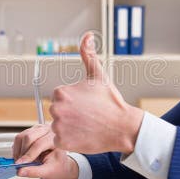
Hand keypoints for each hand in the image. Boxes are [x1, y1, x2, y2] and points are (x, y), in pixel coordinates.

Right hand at [13, 124, 78, 178]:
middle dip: (22, 152)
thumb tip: (20, 171)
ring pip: (21, 137)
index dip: (28, 155)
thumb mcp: (48, 172)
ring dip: (18, 151)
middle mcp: (46, 131)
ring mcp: (37, 130)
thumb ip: (34, 172)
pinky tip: (22, 157)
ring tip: (22, 161)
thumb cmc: (57, 166)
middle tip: (20, 164)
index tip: (20, 164)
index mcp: (55, 139)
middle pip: (28, 137)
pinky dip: (17, 149)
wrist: (58, 164)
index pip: (39, 144)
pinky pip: (18, 139)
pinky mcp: (29, 132)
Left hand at [50, 32, 143, 154]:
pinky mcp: (62, 142)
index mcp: (61, 92)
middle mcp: (56, 109)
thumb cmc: (111, 101)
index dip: (73, 101)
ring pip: (58, 126)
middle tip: (87, 115)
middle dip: (69, 113)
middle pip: (57, 111)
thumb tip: (87, 36)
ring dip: (69, 127)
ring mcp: (58, 127)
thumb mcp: (98, 75)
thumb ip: (88, 54)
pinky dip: (69, 139)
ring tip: (86, 125)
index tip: (86, 104)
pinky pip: (59, 140)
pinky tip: (83, 135)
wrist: (123, 127)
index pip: (59, 97)